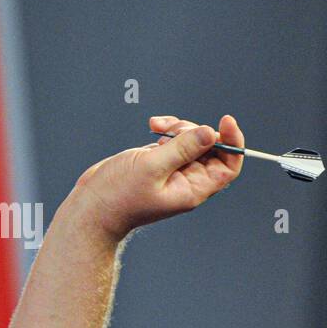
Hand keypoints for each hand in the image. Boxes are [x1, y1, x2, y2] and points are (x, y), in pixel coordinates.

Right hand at [67, 115, 244, 236]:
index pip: (228, 166)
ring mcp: (173, 170)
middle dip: (196, 131)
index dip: (233, 143)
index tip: (226, 121)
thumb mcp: (152, 167)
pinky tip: (152, 126)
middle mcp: (187, 180)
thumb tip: (211, 133)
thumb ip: (183, 149)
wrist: (93, 206)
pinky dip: (166, 130)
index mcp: (193, 189)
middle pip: (211, 149)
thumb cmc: (119, 195)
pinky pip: (173, 141)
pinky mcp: (159, 162)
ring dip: (178, 128)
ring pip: (191, 141)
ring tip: (157, 127)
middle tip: (174, 129)